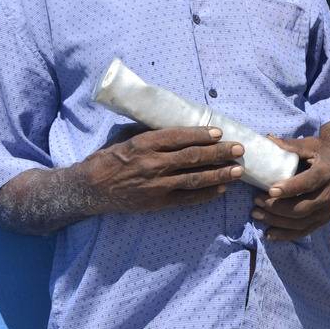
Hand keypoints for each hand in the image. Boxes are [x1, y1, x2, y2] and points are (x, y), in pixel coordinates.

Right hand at [77, 127, 243, 213]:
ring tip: (238, 170)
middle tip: (239, 149)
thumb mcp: (127, 137)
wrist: (90, 188)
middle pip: (192, 157)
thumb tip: (177, 125)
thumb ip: (151, 133)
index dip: (202, 135)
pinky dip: (205, 194)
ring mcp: (156, 185)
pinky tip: (221, 189)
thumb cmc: (108, 158)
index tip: (220, 132)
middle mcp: (153, 163)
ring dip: (219, 174)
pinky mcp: (157, 203)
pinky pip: (186, 199)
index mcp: (145, 143)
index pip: (179, 137)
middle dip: (219, 153)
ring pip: (194, 179)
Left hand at [252, 129, 329, 240]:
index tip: (271, 190)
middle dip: (277, 207)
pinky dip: (286, 235)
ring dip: (277, 221)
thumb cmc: (324, 153)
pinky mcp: (324, 219)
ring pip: (301, 222)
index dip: (290, 188)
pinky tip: (270, 233)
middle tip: (256, 201)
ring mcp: (328, 209)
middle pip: (302, 207)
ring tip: (257, 214)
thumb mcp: (311, 145)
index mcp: (326, 172)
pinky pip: (305, 231)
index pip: (308, 183)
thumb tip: (267, 139)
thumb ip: (290, 145)